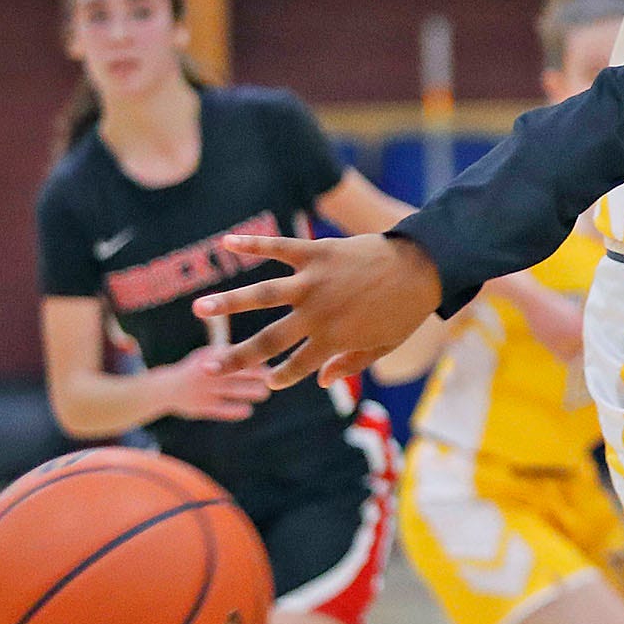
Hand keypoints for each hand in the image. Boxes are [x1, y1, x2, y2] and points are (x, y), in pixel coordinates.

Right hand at [163, 346, 272, 421]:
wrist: (166, 389)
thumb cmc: (196, 370)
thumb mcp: (208, 356)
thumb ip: (229, 355)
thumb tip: (260, 352)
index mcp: (208, 357)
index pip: (234, 355)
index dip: (252, 359)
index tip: (268, 362)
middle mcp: (206, 372)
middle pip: (234, 371)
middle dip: (254, 374)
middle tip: (272, 376)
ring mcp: (202, 390)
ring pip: (230, 390)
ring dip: (248, 391)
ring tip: (264, 393)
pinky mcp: (200, 407)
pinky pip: (220, 409)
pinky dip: (234, 410)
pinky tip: (247, 410)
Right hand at [193, 233, 443, 389]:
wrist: (424, 266)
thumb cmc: (405, 309)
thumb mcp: (384, 345)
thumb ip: (351, 364)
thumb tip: (321, 382)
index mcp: (333, 339)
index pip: (297, 365)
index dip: (282, 376)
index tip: (269, 381)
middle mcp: (317, 313)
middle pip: (269, 340)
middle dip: (237, 358)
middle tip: (207, 368)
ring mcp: (313, 282)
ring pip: (262, 294)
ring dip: (228, 301)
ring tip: (199, 308)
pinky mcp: (316, 252)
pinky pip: (279, 247)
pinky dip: (253, 244)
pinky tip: (227, 242)